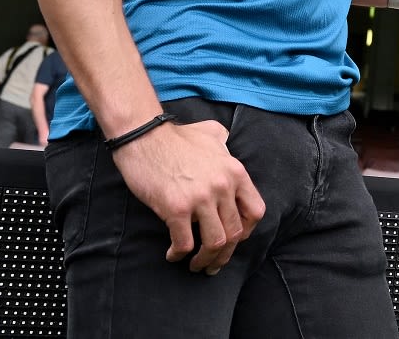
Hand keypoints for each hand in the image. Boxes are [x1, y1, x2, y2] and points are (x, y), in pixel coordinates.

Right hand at [111, 119, 264, 274]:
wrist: (144, 136)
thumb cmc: (175, 137)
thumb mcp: (211, 133)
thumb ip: (224, 141)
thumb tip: (227, 141)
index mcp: (235, 172)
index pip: (255, 211)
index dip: (246, 231)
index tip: (234, 240)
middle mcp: (222, 186)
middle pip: (235, 233)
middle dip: (225, 254)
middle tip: (214, 264)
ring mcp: (201, 198)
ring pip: (215, 242)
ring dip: (206, 260)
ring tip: (196, 265)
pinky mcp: (176, 208)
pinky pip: (185, 243)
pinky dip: (180, 254)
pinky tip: (173, 255)